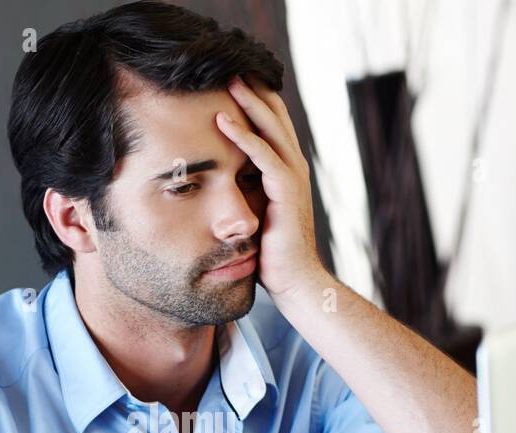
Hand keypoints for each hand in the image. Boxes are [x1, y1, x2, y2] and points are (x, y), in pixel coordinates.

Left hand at [216, 75, 326, 302]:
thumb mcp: (254, 215)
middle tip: (232, 68)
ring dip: (249, 104)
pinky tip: (222, 121)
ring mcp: (293, 179)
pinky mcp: (286, 192)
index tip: (234, 83)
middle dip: (254, 92)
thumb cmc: (272, 255)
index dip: (256, 103)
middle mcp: (294, 169)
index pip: (273, 127)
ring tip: (228, 81)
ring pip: (271, 130)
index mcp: (288, 172)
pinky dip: (243, 137)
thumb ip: (244, 193)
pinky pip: (263, 157)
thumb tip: (219, 183)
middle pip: (275, 119)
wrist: (296, 282)